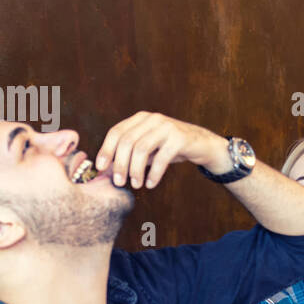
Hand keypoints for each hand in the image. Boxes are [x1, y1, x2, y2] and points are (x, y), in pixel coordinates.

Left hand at [95, 111, 227, 189]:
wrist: (203, 145)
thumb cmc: (171, 148)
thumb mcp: (148, 150)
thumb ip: (130, 156)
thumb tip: (106, 171)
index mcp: (140, 118)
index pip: (116, 132)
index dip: (106, 150)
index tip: (100, 168)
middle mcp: (152, 119)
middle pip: (127, 141)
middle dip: (120, 164)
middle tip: (118, 182)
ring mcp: (166, 126)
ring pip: (142, 149)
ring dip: (135, 170)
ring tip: (136, 184)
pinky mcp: (180, 138)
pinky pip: (162, 158)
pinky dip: (154, 173)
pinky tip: (150, 184)